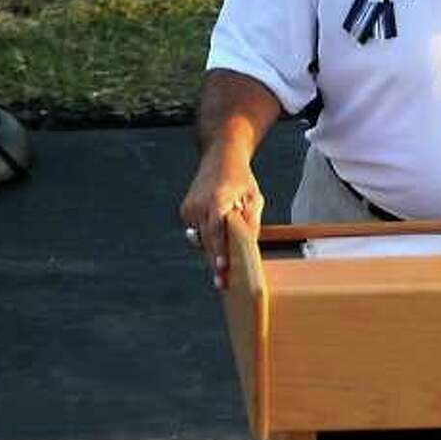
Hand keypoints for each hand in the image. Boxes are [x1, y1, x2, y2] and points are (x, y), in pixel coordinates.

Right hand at [179, 146, 263, 288]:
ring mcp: (190, 208)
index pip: (216, 231)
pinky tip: (218, 238)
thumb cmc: (240, 178)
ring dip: (213, 251)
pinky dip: (208, 239)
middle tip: (222, 283)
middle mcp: (198, 204)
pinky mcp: (186, 211)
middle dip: (215, 262)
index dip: (219, 252)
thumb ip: (250, 224)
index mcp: (216, 200)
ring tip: (223, 268)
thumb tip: (248, 247)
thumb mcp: (254, 200)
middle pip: (207, 240)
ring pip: (201, 239)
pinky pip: (198, 232)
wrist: (221, 157)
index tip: (221, 268)